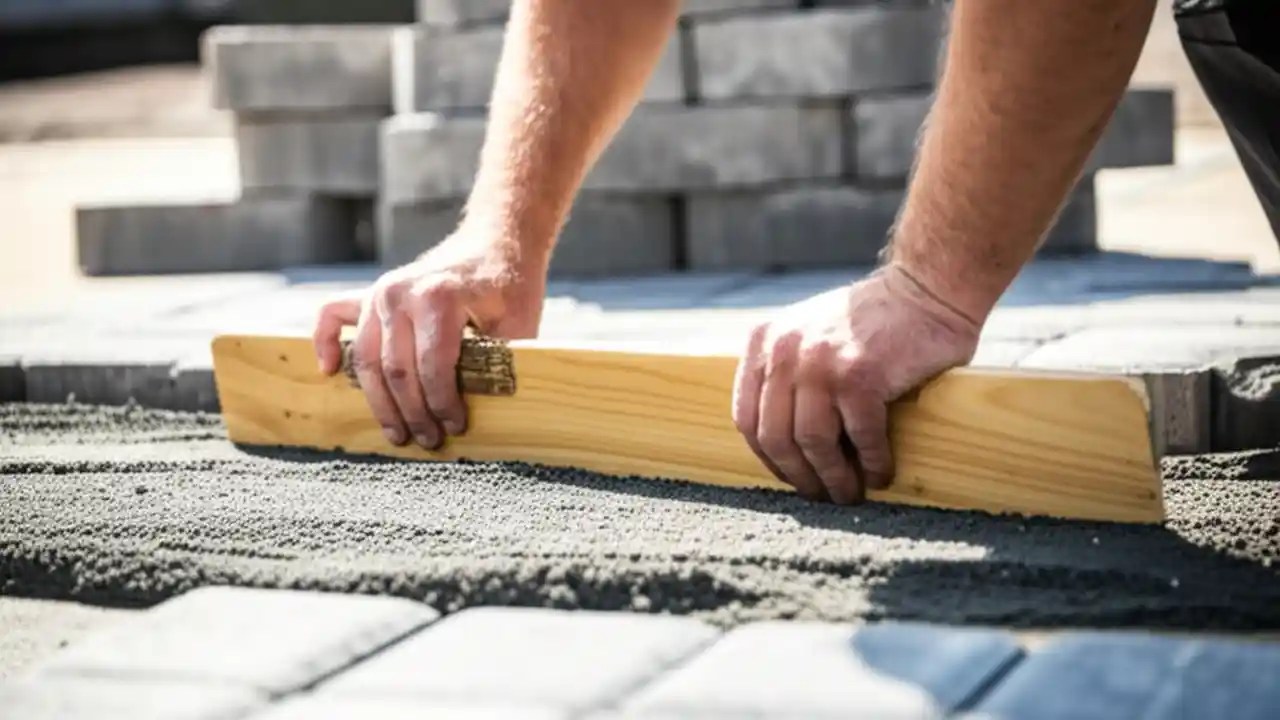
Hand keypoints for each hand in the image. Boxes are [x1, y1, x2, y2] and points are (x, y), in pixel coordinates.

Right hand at [312, 232, 546, 448]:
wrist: (497, 241)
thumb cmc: (511, 285)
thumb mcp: (519, 325)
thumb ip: (501, 363)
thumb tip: (491, 412)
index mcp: (438, 297)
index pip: (432, 367)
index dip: (442, 404)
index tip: (455, 427)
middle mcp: (400, 293)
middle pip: (395, 370)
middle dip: (412, 412)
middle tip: (428, 441)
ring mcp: (380, 291)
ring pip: (367, 359)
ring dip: (379, 401)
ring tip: (397, 432)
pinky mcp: (370, 292)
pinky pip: (332, 316)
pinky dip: (325, 342)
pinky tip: (330, 372)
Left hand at [732, 264, 981, 504]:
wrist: (925, 290)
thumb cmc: (872, 323)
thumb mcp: (808, 335)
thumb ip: (786, 374)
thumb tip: (781, 446)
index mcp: (765, 343)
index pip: (747, 418)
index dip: (768, 458)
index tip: (792, 475)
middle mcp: (785, 351)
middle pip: (776, 437)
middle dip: (800, 477)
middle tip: (823, 496)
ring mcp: (821, 362)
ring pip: (813, 443)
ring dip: (834, 478)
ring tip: (851, 494)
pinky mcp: (861, 375)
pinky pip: (860, 436)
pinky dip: (871, 463)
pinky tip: (881, 474)